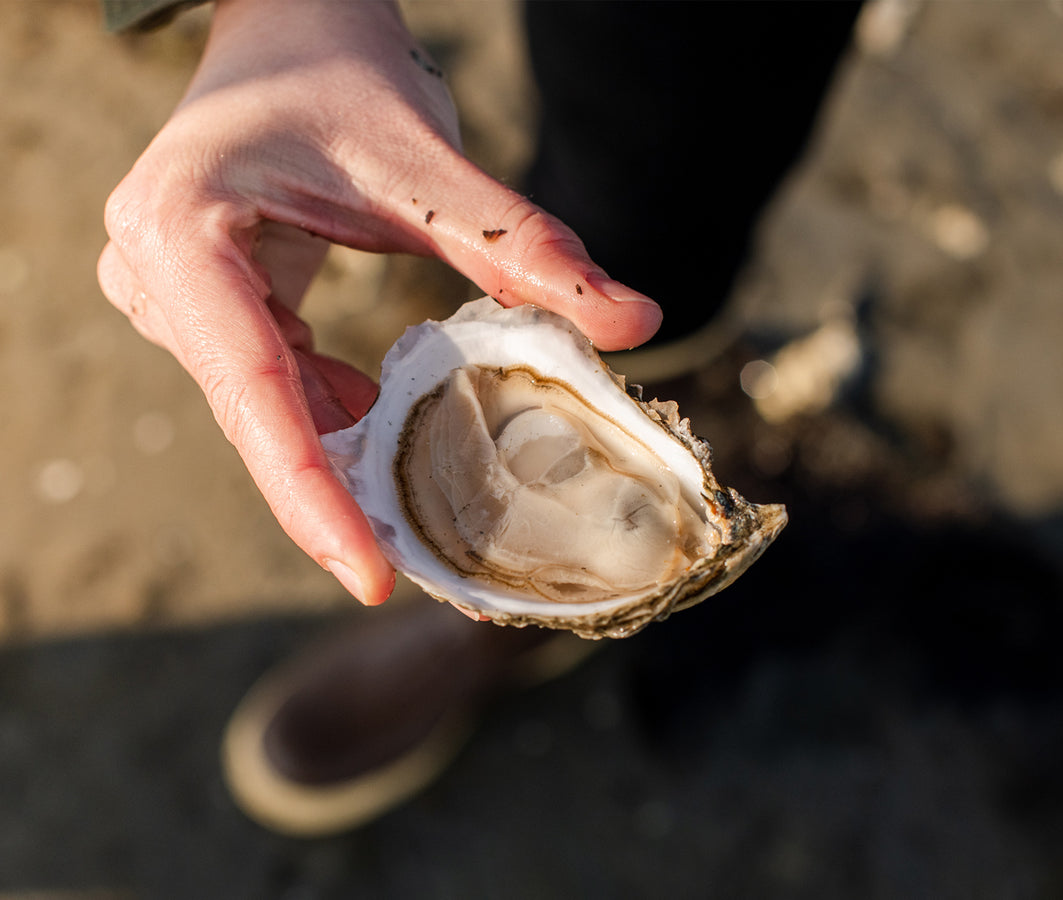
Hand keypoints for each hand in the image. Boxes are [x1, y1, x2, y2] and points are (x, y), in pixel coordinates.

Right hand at [98, 0, 661, 605]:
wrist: (289, 28)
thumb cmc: (345, 74)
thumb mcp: (433, 162)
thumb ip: (527, 247)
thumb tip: (636, 320)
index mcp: (181, 232)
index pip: (251, 387)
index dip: (310, 491)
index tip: (368, 574)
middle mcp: (154, 276)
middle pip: (257, 418)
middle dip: (336, 498)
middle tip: (418, 572)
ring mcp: (170, 298)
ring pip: (267, 414)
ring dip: (344, 462)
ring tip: (420, 521)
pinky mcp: (208, 309)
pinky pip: (275, 389)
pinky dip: (336, 420)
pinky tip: (393, 438)